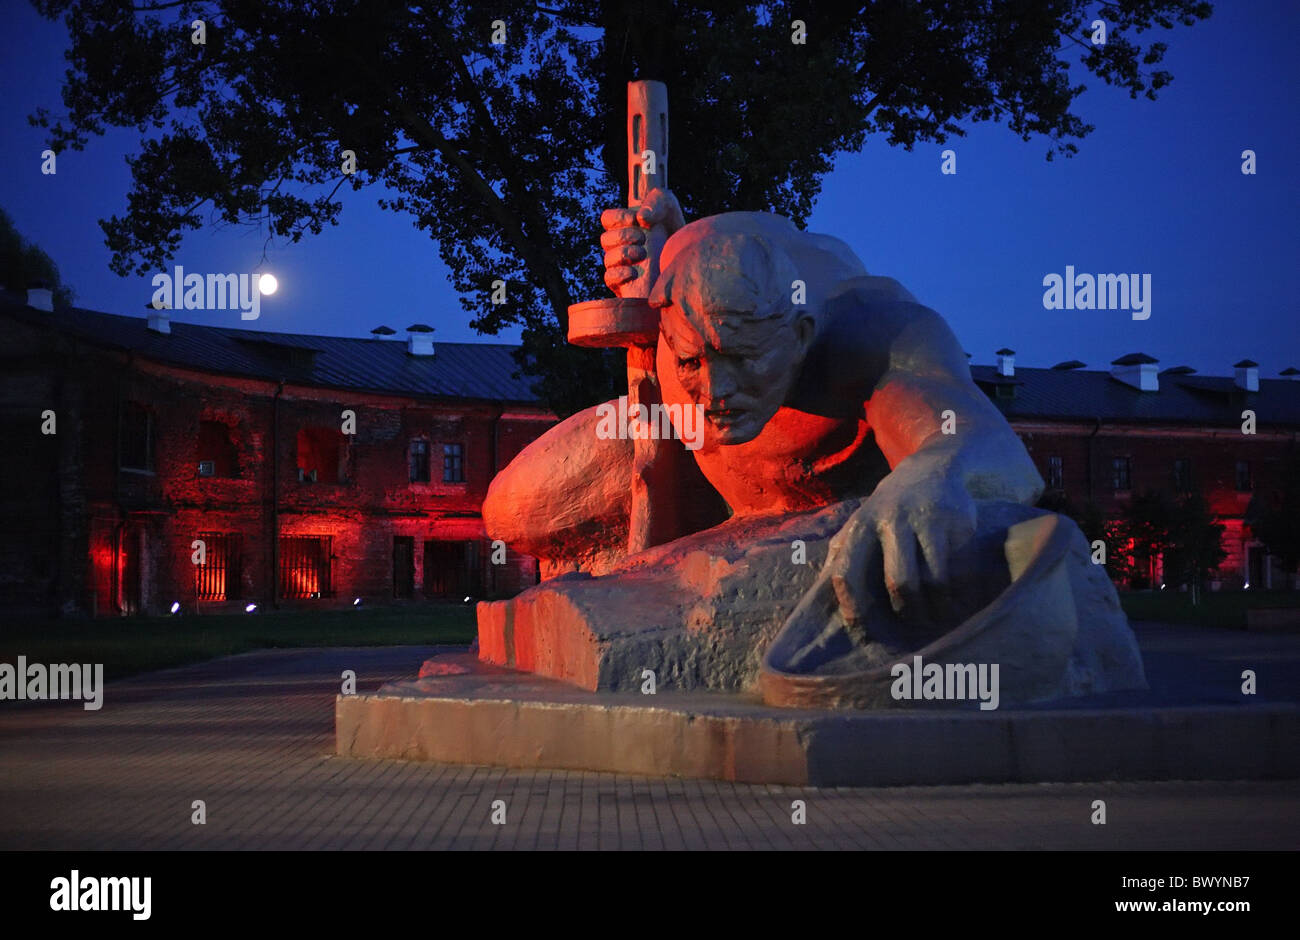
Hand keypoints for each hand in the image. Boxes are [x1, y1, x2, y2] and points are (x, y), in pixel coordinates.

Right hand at [599, 187, 684, 294]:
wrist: (690, 258)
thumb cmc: (675, 229)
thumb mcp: (669, 206)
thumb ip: (656, 202)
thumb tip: (641, 218)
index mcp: (624, 226)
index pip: (608, 219)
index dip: (617, 217)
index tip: (636, 220)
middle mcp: (620, 245)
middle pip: (606, 239)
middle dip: (623, 236)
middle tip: (643, 238)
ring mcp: (621, 265)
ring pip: (608, 259)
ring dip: (624, 254)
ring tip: (643, 253)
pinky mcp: (625, 284)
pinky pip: (610, 279)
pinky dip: (619, 274)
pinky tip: (635, 272)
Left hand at [825, 456, 977, 629]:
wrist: (932, 468)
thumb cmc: (889, 507)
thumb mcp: (861, 521)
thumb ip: (842, 552)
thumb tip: (819, 594)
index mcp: (861, 525)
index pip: (847, 571)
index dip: (852, 606)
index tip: (861, 630)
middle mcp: (892, 521)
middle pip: (899, 582)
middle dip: (906, 611)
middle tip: (912, 625)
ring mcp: (926, 520)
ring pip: (932, 579)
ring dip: (935, 607)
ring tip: (935, 616)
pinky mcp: (956, 522)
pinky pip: (959, 568)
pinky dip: (958, 591)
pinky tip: (957, 600)